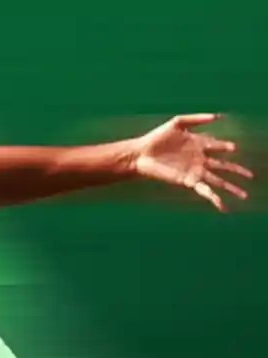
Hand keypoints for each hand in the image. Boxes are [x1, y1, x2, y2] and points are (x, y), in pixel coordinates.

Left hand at [133, 113, 253, 211]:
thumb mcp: (178, 122)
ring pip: (218, 180)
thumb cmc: (156, 138)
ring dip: (232, 188)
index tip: (233, 148)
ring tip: (244, 195)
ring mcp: (195, 171)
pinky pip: (205, 190)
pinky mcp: (188, 180)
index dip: (226, 146)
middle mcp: (199, 159)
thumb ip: (197, 118)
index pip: (217, 145)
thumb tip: (218, 116)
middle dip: (237, 170)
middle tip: (251, 175)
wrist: (141, 154)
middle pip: (223, 165)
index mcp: (198, 144)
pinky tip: (223, 206)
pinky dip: (214, 198)